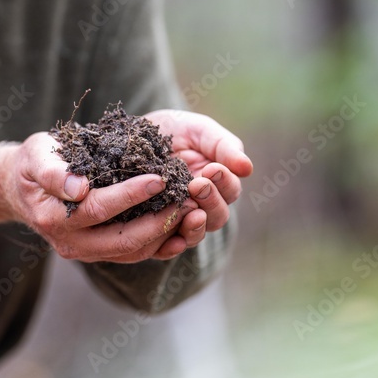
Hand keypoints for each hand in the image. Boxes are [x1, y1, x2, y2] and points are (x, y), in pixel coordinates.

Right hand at [0, 134, 197, 263]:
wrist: (23, 188)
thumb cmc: (34, 163)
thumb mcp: (36, 155)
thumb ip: (53, 170)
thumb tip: (78, 189)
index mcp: (53, 217)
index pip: (99, 209)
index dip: (131, 194)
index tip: (159, 177)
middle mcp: (70, 242)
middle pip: (122, 240)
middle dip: (158, 221)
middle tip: (186, 198)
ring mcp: (86, 252)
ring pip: (132, 252)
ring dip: (164, 234)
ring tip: (189, 208)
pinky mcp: (100, 253)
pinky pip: (134, 254)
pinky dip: (159, 242)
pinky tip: (179, 222)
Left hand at [143, 109, 252, 242]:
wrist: (130, 135)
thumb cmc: (170, 129)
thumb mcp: (198, 130)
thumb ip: (223, 146)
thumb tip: (247, 168)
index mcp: (215, 183)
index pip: (230, 191)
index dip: (224, 182)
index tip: (211, 169)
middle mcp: (200, 204)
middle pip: (217, 216)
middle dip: (210, 201)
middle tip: (197, 184)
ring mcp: (177, 217)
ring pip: (196, 233)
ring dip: (196, 225)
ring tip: (190, 211)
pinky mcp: (154, 228)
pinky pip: (166, 248)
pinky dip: (172, 248)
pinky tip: (173, 241)